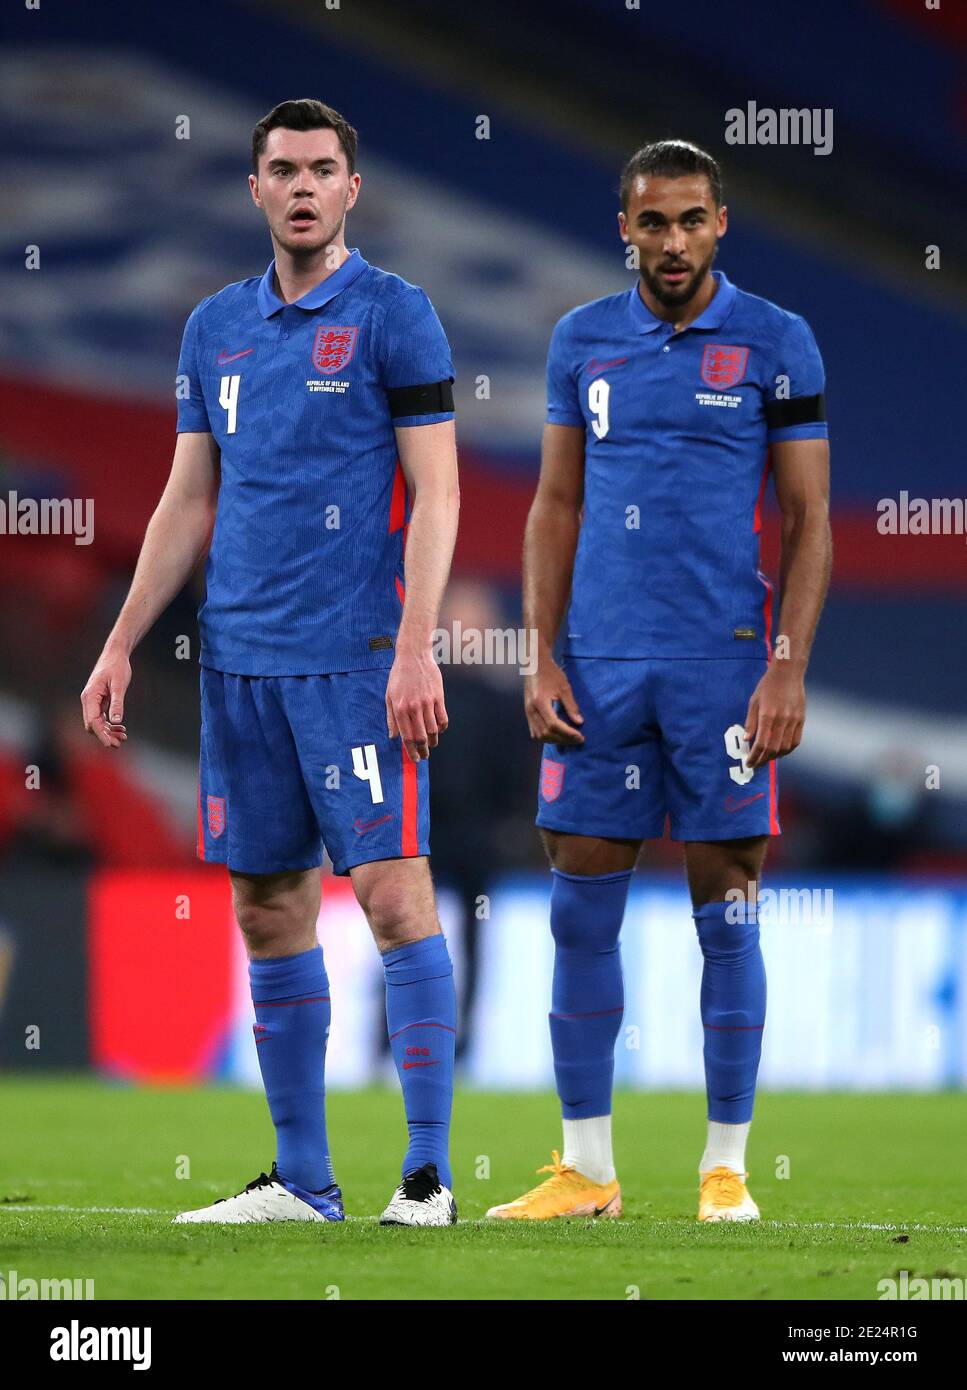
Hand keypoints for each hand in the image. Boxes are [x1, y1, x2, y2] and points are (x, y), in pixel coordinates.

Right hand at [81, 647, 130, 748]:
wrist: (115, 655)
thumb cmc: (117, 667)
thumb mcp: (120, 684)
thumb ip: (117, 702)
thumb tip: (116, 721)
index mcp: (90, 696)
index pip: (93, 721)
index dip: (101, 734)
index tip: (110, 744)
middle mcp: (88, 700)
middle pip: (92, 725)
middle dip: (105, 736)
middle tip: (121, 742)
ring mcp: (92, 701)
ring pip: (97, 723)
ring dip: (108, 732)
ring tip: (123, 737)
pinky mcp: (98, 701)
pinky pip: (101, 718)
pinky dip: (109, 725)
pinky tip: (121, 728)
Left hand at [386, 647, 447, 762]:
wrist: (414, 656)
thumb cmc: (399, 676)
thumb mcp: (389, 696)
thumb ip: (391, 718)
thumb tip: (393, 737)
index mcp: (399, 708)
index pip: (407, 737)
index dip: (411, 751)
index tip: (415, 759)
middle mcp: (413, 707)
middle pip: (421, 737)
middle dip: (423, 750)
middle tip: (424, 756)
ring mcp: (427, 702)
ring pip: (434, 730)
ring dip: (433, 741)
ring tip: (431, 745)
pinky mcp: (438, 697)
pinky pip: (443, 718)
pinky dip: (442, 728)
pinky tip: (438, 730)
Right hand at [524, 658, 584, 744]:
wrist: (535, 664)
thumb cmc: (551, 673)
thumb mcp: (564, 687)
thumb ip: (571, 706)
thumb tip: (579, 722)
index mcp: (540, 702)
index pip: (553, 725)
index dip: (568, 733)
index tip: (580, 736)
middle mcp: (531, 710)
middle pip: (546, 733)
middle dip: (563, 739)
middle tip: (578, 739)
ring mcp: (527, 712)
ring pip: (539, 736)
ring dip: (555, 740)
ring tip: (569, 739)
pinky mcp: (528, 713)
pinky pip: (534, 732)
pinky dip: (546, 737)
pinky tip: (557, 735)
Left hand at [743, 662, 804, 769]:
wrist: (788, 673)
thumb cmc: (768, 686)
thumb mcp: (754, 702)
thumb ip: (751, 722)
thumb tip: (747, 739)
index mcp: (767, 715)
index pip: (761, 743)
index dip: (754, 757)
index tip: (749, 763)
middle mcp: (781, 720)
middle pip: (773, 749)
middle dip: (763, 760)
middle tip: (756, 764)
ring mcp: (793, 720)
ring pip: (786, 747)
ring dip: (775, 756)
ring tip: (766, 758)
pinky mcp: (801, 719)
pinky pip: (796, 740)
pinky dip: (788, 749)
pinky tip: (780, 751)